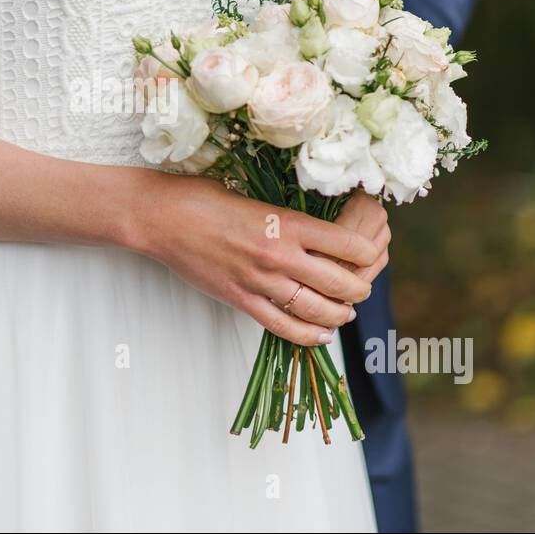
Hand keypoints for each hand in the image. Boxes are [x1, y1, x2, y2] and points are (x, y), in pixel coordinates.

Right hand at [132, 175, 389, 345]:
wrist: (162, 218)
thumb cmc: (204, 198)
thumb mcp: (257, 199)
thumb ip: (288, 219)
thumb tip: (318, 232)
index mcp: (287, 222)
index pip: (349, 245)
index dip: (370, 252)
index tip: (372, 251)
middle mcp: (280, 255)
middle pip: (342, 282)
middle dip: (360, 287)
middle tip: (361, 286)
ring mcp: (260, 282)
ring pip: (318, 310)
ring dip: (340, 314)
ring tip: (346, 310)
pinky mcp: (241, 300)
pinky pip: (284, 327)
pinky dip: (309, 335)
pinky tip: (321, 334)